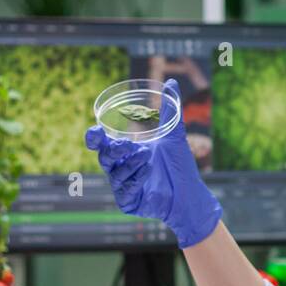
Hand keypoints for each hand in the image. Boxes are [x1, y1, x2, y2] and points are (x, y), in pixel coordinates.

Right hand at [84, 79, 221, 247]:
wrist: (191, 193)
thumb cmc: (179, 165)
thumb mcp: (174, 135)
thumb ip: (170, 110)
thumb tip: (172, 83)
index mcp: (125, 152)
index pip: (102, 143)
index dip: (94, 137)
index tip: (95, 130)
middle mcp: (120, 168)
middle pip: (105, 157)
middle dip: (113, 149)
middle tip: (127, 144)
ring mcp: (123, 187)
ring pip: (116, 173)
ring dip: (130, 163)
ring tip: (147, 155)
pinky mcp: (128, 202)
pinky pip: (125, 190)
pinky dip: (136, 179)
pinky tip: (148, 170)